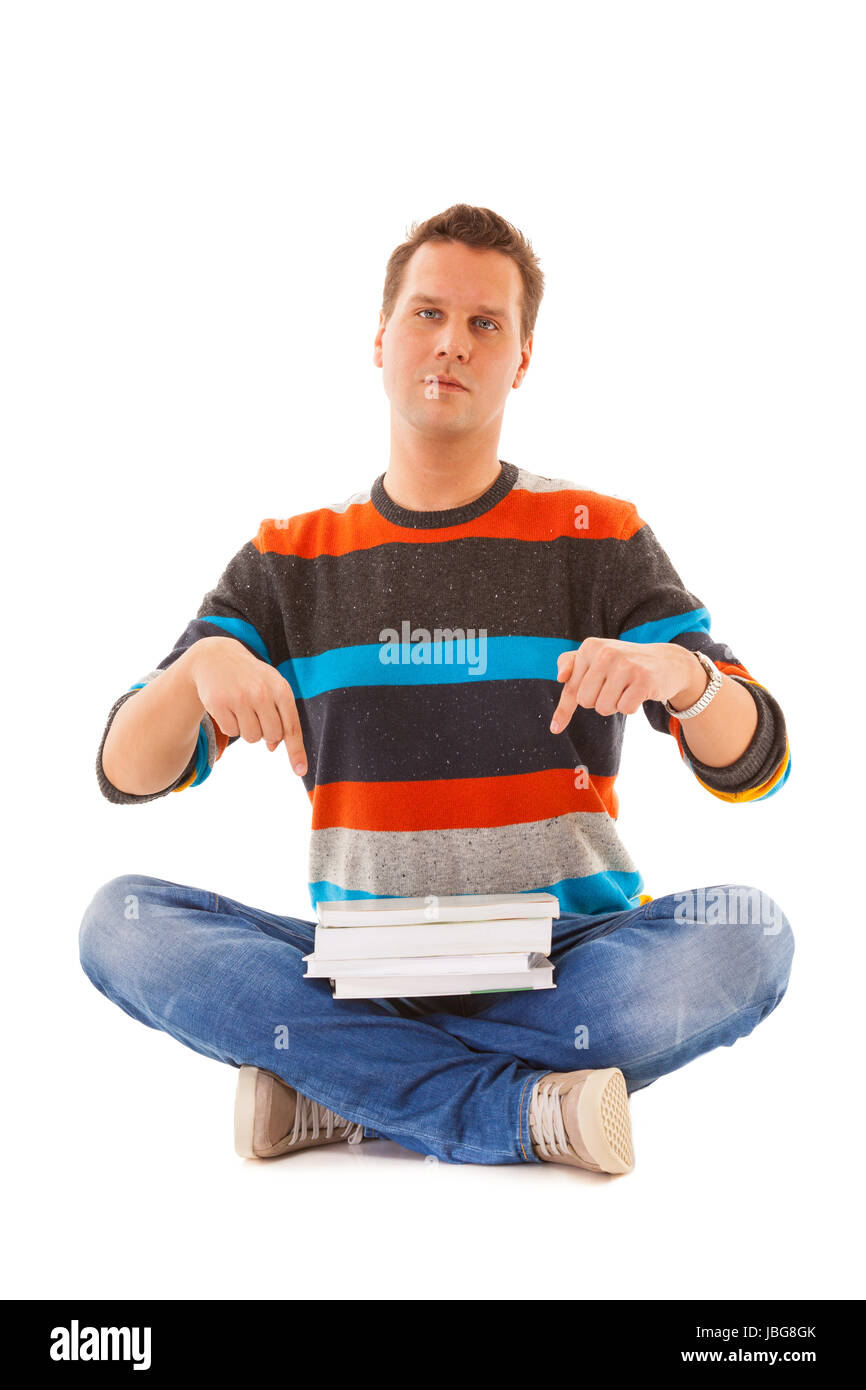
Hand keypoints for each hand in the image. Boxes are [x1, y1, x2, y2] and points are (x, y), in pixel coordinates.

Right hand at [186, 636, 308, 774]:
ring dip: (248, 730)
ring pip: (251, 737)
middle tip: (258, 715)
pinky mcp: (218, 704)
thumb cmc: (252, 678)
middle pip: (272, 736)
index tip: (300, 771)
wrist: (216, 657)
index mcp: (280, 688)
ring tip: (242, 708)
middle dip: (267, 733)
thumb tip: (273, 747)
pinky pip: (231, 732)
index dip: (297, 751)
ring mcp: (238, 698)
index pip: (292, 726)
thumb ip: (280, 716)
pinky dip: (231, 725)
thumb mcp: (272, 689)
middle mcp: (261, 692)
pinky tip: (228, 707)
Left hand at [549, 639, 700, 731]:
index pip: (571, 688)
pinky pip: (625, 710)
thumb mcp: (596, 658)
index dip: (564, 710)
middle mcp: (606, 652)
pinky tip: (639, 692)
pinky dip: (630, 707)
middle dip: (598, 701)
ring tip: (626, 688)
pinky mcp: (643, 679)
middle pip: (586, 701)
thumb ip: (571, 664)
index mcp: (590, 647)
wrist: (667, 662)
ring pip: (604, 708)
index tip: (555, 728)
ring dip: (615, 705)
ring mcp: (626, 665)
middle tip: (614, 688)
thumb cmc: (624, 664)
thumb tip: (559, 677)